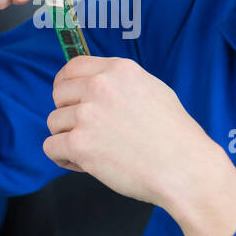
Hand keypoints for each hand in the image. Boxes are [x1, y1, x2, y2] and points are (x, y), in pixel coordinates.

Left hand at [42, 56, 219, 206]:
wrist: (184, 168)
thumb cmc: (176, 136)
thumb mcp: (153, 90)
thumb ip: (120, 84)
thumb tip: (94, 86)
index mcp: (119, 70)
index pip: (73, 67)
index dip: (65, 83)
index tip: (65, 97)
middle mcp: (99, 87)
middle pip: (59, 94)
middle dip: (67, 113)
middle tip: (86, 131)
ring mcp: (87, 115)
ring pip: (54, 122)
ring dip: (68, 137)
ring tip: (93, 151)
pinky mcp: (80, 144)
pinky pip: (51, 147)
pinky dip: (63, 158)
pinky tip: (83, 164)